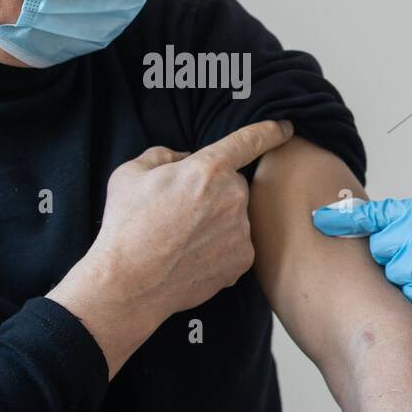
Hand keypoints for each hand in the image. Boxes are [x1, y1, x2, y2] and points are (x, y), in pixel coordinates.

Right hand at [50, 119, 293, 374]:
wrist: (130, 283)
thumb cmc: (126, 226)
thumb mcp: (131, 173)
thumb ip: (164, 155)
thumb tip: (183, 159)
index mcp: (208, 169)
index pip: (249, 140)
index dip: (270, 131)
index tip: (285, 128)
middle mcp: (233, 197)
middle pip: (233, 184)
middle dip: (213, 192)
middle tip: (180, 211)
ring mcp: (241, 231)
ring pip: (235, 215)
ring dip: (216, 220)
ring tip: (181, 238)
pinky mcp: (242, 260)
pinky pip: (236, 243)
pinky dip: (219, 247)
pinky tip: (192, 255)